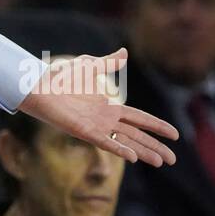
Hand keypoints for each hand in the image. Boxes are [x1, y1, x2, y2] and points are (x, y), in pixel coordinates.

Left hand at [16, 48, 179, 167]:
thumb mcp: (89, 67)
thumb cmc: (60, 78)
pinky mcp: (84, 132)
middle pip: (137, 136)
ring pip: (125, 143)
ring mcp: (96, 127)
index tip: (175, 134)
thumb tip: (124, 52)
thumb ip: (108, 63)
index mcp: (109, 108)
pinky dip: (119, 150)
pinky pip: (105, 143)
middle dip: (156, 147)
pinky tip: (133, 157)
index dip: (157, 126)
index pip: (140, 119)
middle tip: (173, 159)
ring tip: (161, 163)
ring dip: (143, 152)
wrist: (39, 86)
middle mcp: (105, 120)